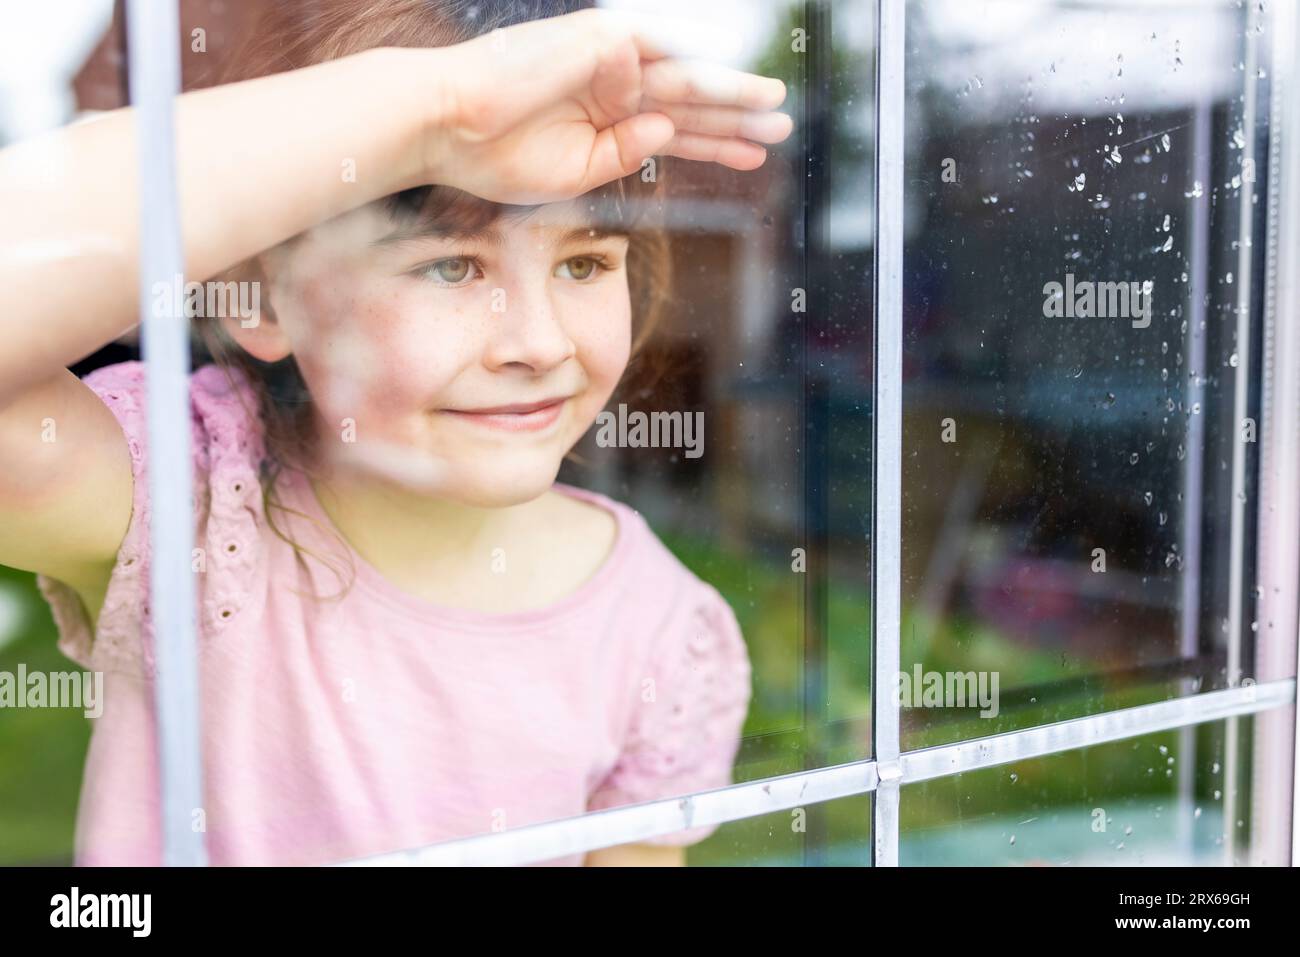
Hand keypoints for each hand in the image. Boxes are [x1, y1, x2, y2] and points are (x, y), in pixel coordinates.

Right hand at [414, 8, 792, 203]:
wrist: (447, 125)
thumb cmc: (495, 156)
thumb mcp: (574, 175)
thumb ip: (624, 156)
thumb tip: (668, 132)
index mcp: (602, 119)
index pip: (673, 131)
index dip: (715, 144)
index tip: (753, 157)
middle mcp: (612, 85)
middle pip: (689, 105)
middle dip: (736, 120)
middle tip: (782, 129)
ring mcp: (609, 60)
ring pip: (685, 81)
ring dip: (733, 96)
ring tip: (777, 110)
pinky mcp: (603, 38)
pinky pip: (664, 55)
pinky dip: (700, 71)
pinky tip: (740, 86)